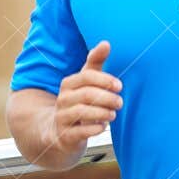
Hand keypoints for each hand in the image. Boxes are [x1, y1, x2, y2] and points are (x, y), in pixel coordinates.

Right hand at [48, 40, 122, 155]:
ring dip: (102, 113)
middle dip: (107, 97)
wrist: (59, 132)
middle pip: (86, 94)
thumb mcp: (86, 82)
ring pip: (82, 112)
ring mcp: (62, 117)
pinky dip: (94, 128)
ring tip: (113, 114)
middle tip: (120, 102)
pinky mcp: (64, 135)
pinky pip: (79, 131)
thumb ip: (95, 63)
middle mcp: (63, 99)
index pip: (86, 76)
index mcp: (68, 84)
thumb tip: (106, 43)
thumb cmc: (78, 103)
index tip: (119, 86)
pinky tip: (103, 127)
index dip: (105, 80)